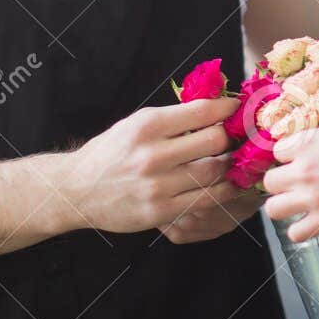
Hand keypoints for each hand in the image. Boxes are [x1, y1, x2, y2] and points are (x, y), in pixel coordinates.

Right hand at [65, 97, 260, 241]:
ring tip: (240, 160)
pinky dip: (223, 191)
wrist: (76, 190)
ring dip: (232, 165)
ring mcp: (157, 185)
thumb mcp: (135, 124)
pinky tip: (230, 184)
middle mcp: (152, 154)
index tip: (237, 108)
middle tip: (242, 137)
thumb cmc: (110, 153)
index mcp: (147, 125)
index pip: (201, 111)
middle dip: (233, 137)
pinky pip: (204, 200)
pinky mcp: (160, 211)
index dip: (227, 108)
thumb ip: (172, 118)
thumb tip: (214, 107)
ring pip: (213, 172)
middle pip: (214, 141)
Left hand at [263, 122, 318, 240]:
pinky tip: (313, 222)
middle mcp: (303, 170)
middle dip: (282, 183)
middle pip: (269, 181)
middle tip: (298, 185)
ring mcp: (312, 198)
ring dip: (284, 206)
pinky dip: (302, 230)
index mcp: (308, 144)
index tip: (300, 161)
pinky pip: (295, 233)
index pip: (278, 152)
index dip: (290, 157)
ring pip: (273, 208)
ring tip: (300, 206)